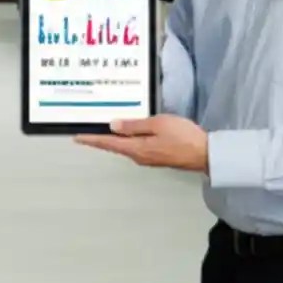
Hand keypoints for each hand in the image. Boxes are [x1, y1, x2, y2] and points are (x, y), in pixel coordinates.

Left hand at [74, 115, 208, 172]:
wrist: (206, 153)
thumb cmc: (182, 136)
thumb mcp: (157, 124)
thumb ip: (134, 125)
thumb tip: (113, 126)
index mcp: (136, 148)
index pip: (108, 143)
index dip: (92, 140)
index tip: (77, 138)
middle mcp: (139, 156)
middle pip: (115, 146)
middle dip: (100, 139)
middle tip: (87, 132)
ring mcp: (148, 158)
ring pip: (126, 147)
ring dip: (114, 140)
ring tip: (103, 130)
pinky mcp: (157, 156)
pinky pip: (136, 147)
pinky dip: (127, 140)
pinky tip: (127, 134)